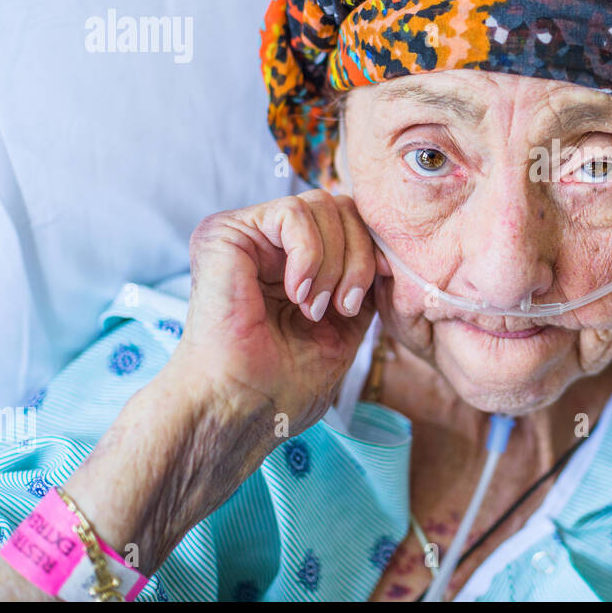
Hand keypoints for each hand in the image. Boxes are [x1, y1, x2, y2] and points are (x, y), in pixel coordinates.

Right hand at [178, 188, 377, 437]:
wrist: (241, 407)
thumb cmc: (283, 382)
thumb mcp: (344, 327)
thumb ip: (360, 284)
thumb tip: (386, 253)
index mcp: (292, 260)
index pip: (349, 221)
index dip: (371, 250)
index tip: (369, 295)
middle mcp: (268, 241)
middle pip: (341, 206)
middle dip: (357, 257)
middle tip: (342, 307)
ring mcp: (246, 233)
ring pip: (322, 205)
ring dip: (333, 262)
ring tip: (314, 308)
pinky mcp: (225, 232)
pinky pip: (292, 212)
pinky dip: (309, 254)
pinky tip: (297, 293)